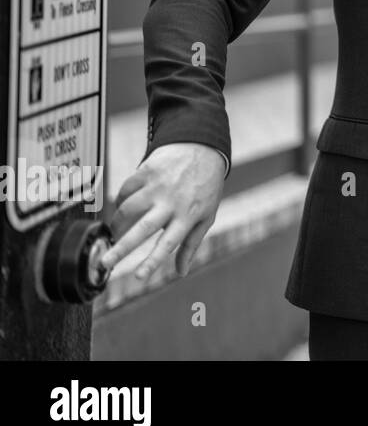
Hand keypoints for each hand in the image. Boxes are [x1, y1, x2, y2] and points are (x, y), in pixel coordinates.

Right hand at [99, 142, 225, 279]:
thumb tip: (181, 272)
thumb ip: (191, 244)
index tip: (138, 278)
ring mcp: (158, 186)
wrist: (203, 147)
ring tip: (113, 232)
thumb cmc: (206, 187)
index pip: (168, 245)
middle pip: (142, 229)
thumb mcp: (206, 215)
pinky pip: (125, 189)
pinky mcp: (147, 170)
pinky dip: (119, 200)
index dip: (152, 262)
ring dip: (116, 223)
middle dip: (121, 247)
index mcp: (188, 216)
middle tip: (103, 262)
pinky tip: (121, 205)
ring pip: (128, 209)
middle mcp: (172, 202)